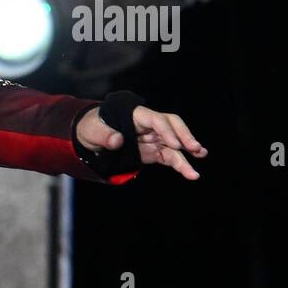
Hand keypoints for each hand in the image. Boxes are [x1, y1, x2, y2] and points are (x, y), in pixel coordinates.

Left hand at [76, 104, 207, 179]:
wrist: (91, 137)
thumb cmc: (92, 128)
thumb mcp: (92, 130)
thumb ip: (104, 135)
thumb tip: (117, 140)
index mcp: (136, 115)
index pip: (156, 120)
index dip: (166, 131)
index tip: (173, 144)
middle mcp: (148, 125)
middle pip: (172, 127)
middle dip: (184, 136)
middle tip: (195, 148)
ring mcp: (153, 138)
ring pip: (174, 145)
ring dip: (187, 154)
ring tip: (197, 165)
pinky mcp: (153, 151)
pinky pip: (169, 157)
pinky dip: (180, 164)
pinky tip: (190, 173)